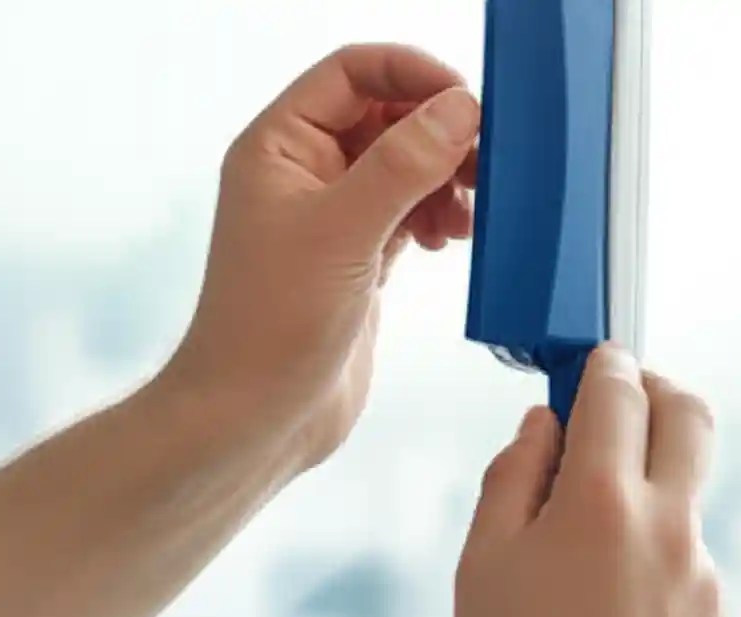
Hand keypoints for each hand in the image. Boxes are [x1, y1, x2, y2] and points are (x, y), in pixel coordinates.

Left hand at [159, 44, 479, 478]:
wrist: (255, 419)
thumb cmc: (270, 326)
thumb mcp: (342, 233)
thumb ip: (402, 164)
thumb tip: (459, 108)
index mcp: (280, 146)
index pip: (351, 73)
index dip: (411, 74)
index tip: (467, 100)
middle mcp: (304, 173)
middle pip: (385, 116)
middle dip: (438, 132)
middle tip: (485, 161)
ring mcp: (332, 217)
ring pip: (404, 165)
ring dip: (446, 176)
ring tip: (469, 213)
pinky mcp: (358, 258)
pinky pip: (410, 211)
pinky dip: (440, 215)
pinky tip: (455, 238)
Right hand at [454, 345, 722, 616]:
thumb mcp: (483, 562)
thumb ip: (514, 474)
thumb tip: (545, 423)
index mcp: (600, 505)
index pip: (618, 392)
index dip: (602, 364)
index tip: (592, 362)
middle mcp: (668, 528)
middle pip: (691, 414)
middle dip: (655, 388)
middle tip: (619, 399)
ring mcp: (702, 573)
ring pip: (685, 489)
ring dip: (646, 481)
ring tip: (584, 541)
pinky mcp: (716, 613)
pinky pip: (686, 551)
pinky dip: (653, 544)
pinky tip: (608, 596)